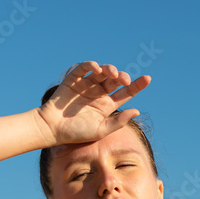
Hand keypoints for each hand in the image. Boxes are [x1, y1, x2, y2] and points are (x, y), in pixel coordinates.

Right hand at [36, 60, 150, 145]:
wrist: (52, 128)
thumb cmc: (76, 133)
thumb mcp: (100, 130)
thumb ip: (118, 122)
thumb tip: (137, 110)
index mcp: (107, 105)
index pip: (125, 93)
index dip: (137, 85)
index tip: (147, 78)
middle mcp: (99, 93)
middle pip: (115, 80)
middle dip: (122, 77)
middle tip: (124, 80)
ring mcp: (86, 85)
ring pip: (102, 71)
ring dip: (109, 69)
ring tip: (112, 74)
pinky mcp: (74, 79)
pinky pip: (84, 68)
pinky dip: (91, 65)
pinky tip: (96, 68)